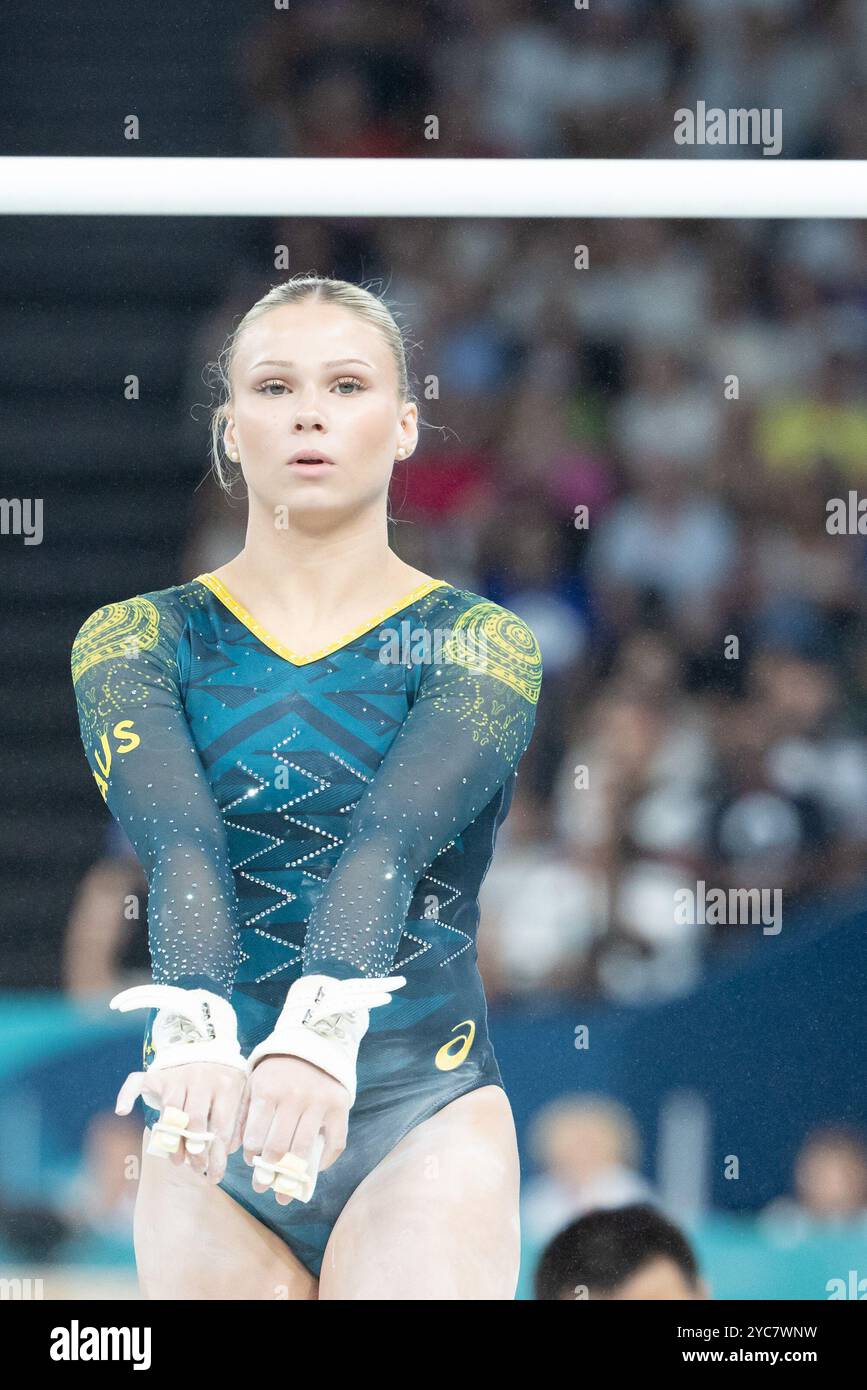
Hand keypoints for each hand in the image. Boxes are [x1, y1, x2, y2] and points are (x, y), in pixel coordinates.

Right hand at [115, 1062, 246, 1183]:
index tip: (215, 1175)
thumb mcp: (239, 1096)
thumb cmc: (223, 1081)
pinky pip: (136, 1082)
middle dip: (196, 1151)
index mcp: (227, 1086)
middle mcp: (201, 1079)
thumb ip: (238, 1122)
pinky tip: (122, 1110)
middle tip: (197, 1169)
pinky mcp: (158, 1075)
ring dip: (173, 1140)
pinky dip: (126, 1094)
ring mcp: (178, 1076)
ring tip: (178, 1160)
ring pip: (171, 1111)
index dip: (217, 1155)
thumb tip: (230, 1151)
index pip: (221, 1126)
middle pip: (195, 1120)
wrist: (206, 1047)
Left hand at [240, 1055, 349, 1205]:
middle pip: (278, 1148)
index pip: (255, 1137)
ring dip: (292, 1175)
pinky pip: (334, 1143)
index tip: (253, 1164)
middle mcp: (293, 1097)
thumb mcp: (256, 1082)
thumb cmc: (279, 1069)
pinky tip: (314, 1170)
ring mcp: (318, 1102)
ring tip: (285, 1190)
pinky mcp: (339, 1106)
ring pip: (303, 1150)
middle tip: (263, 1186)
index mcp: (268, 1091)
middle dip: (268, 1173)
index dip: (252, 1156)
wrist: (316, 1042)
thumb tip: (233, 1149)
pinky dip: (325, 1162)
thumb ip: (243, 1113)